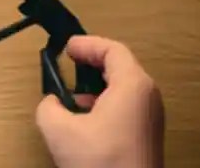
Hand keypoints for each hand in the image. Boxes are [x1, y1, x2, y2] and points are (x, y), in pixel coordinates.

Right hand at [35, 36, 164, 167]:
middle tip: (67, 64)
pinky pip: (127, 105)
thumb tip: (52, 101)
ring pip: (123, 87)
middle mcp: (148, 96)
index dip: (86, 44)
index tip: (64, 48)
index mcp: (132, 85)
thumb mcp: (59, 130)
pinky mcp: (148, 134)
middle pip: (120, 66)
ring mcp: (151, 116)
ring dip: (97, 84)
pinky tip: (85, 119)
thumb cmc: (99, 160)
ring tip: (72, 94)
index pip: (112, 49)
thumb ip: (48, 106)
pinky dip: (105, 101)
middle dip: (91, 62)